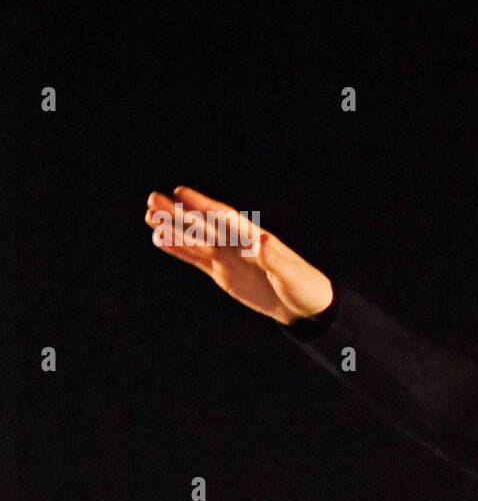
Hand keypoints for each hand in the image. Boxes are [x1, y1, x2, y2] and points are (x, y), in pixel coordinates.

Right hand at [144, 187, 333, 325]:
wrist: (306, 308)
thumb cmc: (304, 287)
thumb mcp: (291, 273)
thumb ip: (275, 258)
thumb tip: (262, 241)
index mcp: (253, 238)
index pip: (224, 218)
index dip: (203, 205)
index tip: (181, 192)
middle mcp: (237, 244)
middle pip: (203, 226)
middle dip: (178, 213)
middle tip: (152, 198)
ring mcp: (228, 258)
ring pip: (194, 240)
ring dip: (172, 228)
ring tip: (148, 215)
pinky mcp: (223, 274)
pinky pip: (196, 260)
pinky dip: (178, 250)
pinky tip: (160, 239)